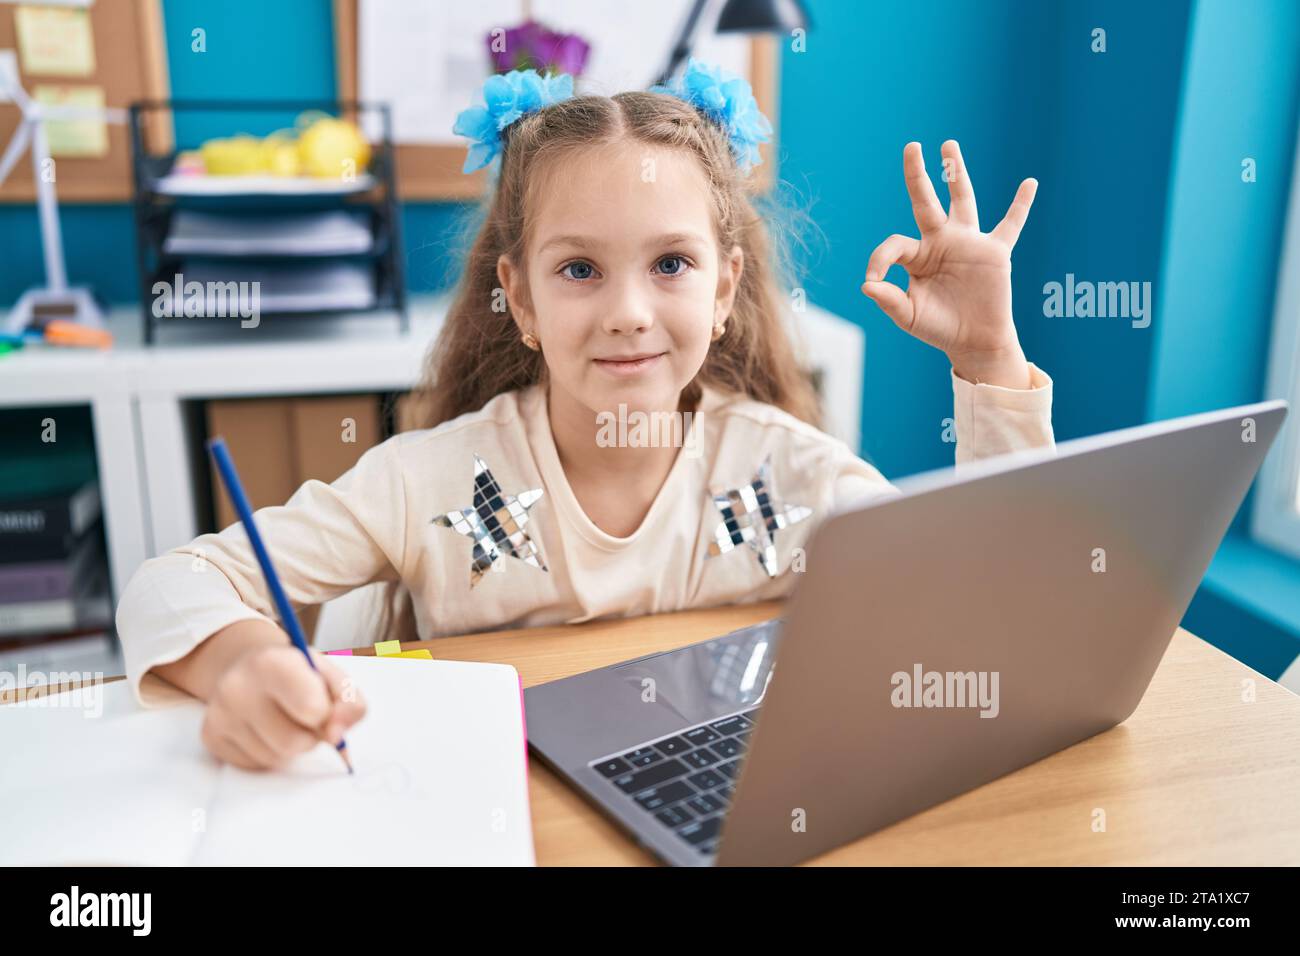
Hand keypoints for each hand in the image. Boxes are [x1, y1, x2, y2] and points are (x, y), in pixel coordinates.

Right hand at [200, 645, 365, 769]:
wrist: (248, 664)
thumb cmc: (297, 672)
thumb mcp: (330, 674)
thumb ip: (349, 702)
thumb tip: (337, 736)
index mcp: (272, 662)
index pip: (312, 710)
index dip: (327, 715)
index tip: (323, 706)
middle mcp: (237, 686)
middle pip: (295, 743)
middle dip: (310, 736)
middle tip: (303, 715)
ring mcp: (219, 713)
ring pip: (275, 758)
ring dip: (289, 746)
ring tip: (282, 718)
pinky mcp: (210, 737)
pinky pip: (255, 765)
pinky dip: (268, 752)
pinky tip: (263, 728)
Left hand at [861, 140, 1037, 387]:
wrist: (972, 342)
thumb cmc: (938, 327)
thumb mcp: (907, 315)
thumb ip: (888, 299)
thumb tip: (866, 284)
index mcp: (916, 256)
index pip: (894, 245)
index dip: (879, 260)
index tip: (873, 281)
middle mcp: (940, 242)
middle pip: (925, 201)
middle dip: (917, 175)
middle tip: (911, 146)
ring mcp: (968, 243)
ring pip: (962, 200)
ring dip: (956, 172)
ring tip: (948, 145)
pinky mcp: (994, 252)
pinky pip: (1011, 225)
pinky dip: (1021, 206)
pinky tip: (1029, 183)